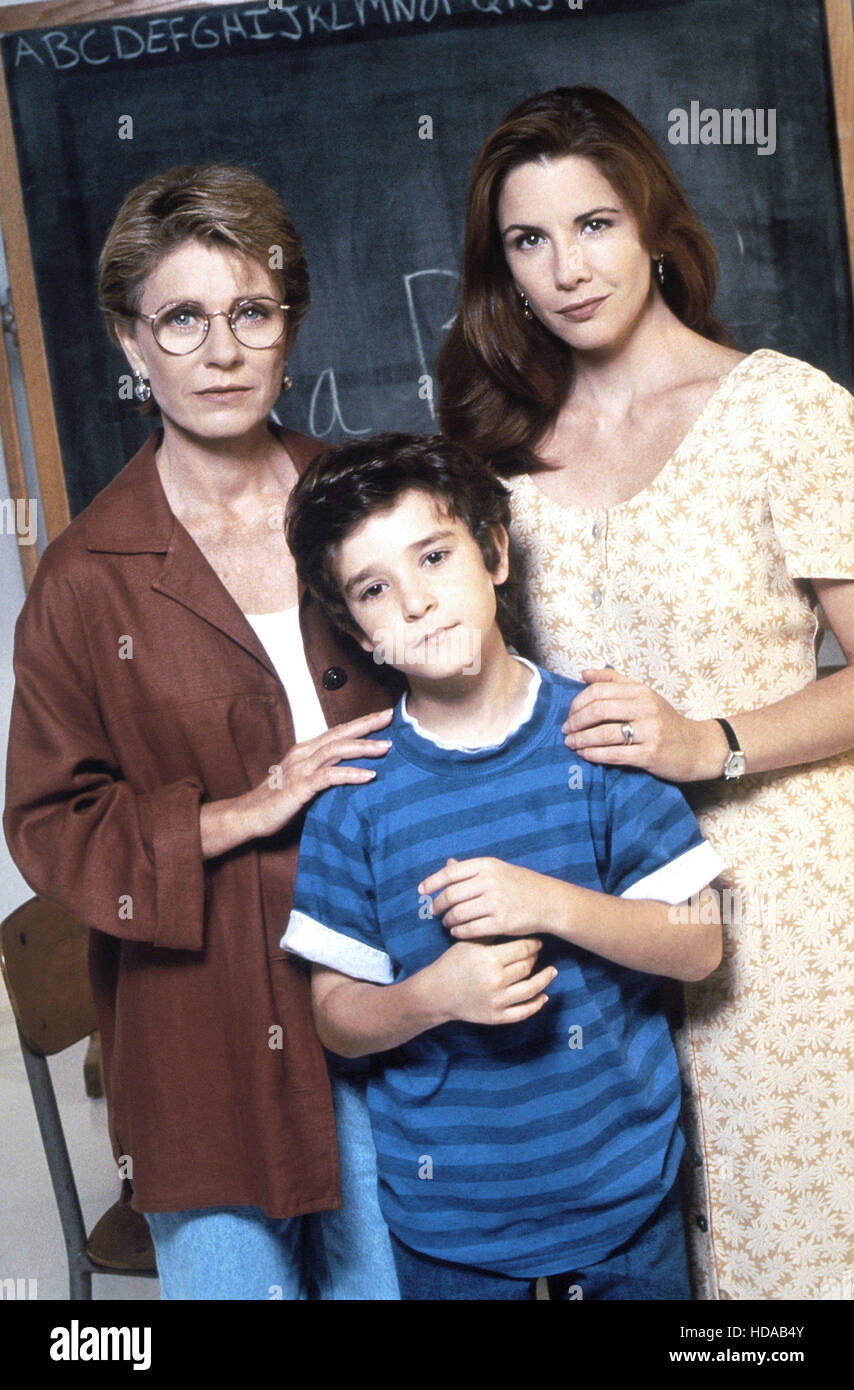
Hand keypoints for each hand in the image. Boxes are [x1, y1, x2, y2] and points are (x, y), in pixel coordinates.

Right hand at [235, 708, 394, 841]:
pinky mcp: (300, 787)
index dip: (360, 722)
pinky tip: (369, 776)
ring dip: (363, 747)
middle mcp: (303, 755)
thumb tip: (351, 773)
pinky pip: (329, 777)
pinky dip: (350, 774)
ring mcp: (300, 769)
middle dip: (366, 725)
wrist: (248, 816)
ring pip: (336, 750)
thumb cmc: (277, 800)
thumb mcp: (303, 781)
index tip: (383, 716)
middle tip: (390, 716)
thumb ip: (322, 773)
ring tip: (386, 747)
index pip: (337, 731)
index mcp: (305, 751)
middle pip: (339, 733)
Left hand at [419, 857, 559, 938]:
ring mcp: (496, 903)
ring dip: (448, 920)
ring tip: (446, 922)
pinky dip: (459, 931)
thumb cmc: (520, 884)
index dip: (432, 882)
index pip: (450, 873)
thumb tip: (447, 864)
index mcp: (487, 865)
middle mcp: (490, 882)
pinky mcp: (501, 923)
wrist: (548, 901)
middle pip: (451, 895)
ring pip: (459, 914)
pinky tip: (457, 931)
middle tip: (433, 911)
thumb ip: (471, 869)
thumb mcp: (497, 869)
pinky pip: (471, 929)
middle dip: (438, 905)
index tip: (421, 890)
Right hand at [425, 937, 555, 1025]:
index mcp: (490, 959)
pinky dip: (537, 1004)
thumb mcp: (468, 943)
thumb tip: (513, 921)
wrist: (436, 993)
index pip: (522, 948)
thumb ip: (490, 932)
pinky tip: (544, 996)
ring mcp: (497, 1000)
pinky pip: (523, 1012)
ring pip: (531, 988)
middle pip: (528, 966)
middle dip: (535, 957)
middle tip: (536, 952)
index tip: (536, 940)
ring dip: (545, 979)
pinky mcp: (497, 1016)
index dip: (533, 943)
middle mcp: (496, 980)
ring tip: (552, 971)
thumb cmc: (452, 963)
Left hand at [563, 668, 727, 781]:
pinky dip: (594, 754)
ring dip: (581, 739)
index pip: (599, 691)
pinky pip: (614, 754)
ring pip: (604, 733)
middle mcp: (645, 708)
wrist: (698, 747)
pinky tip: (585, 754)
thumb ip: (615, 681)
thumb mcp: (644, 695)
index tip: (569, 713)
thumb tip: (584, 673)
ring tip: (571, 743)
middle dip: (575, 721)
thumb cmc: (666, 721)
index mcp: (641, 691)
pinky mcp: (650, 754)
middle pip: (598, 710)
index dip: (578, 702)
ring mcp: (649, 732)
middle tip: (565, 730)